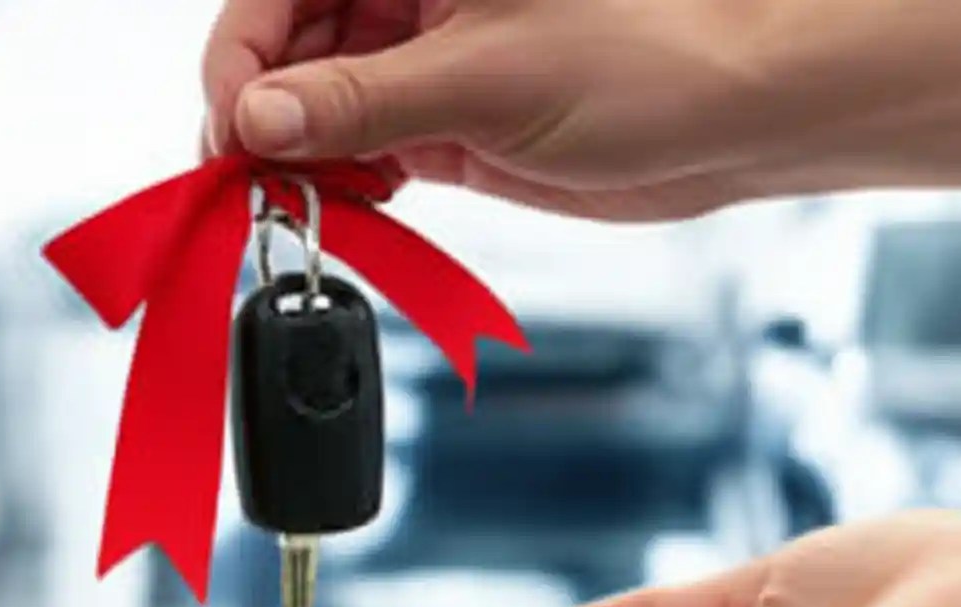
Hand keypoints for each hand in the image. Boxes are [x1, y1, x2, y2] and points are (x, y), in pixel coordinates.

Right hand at [201, 0, 805, 220]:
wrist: (729, 121)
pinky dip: (347, 180)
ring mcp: (426, 57)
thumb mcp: (485, 80)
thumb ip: (362, 103)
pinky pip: (368, 146)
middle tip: (249, 183)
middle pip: (289, 45)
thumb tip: (257, 116)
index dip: (240, 57)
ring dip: (299, 156)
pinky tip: (341, 207)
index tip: (231, 129)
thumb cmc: (648, 60)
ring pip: (322, 102)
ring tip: (293, 203)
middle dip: (263, 113)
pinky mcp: (448, 117)